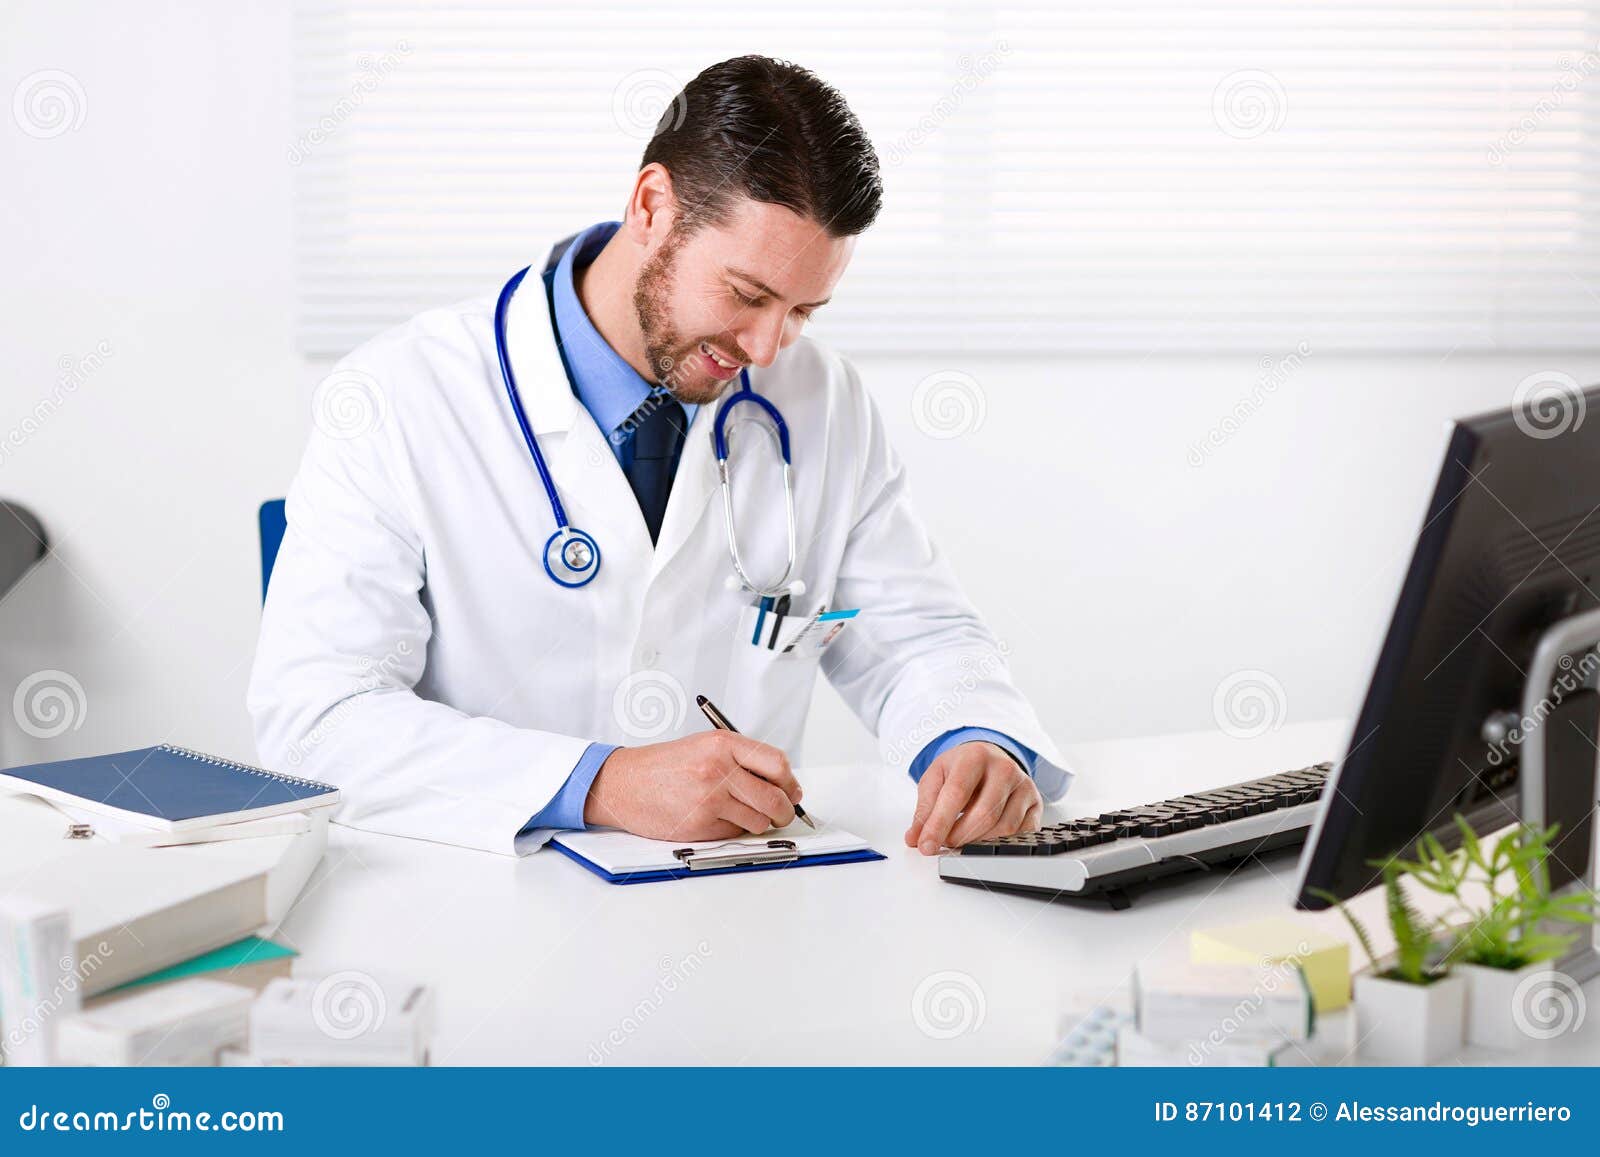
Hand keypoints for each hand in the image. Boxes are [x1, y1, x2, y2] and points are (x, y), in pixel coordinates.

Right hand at [584, 731, 801, 840]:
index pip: (777, 764)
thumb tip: (784, 785)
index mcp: (723, 744)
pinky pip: (734, 834)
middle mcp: (718, 769)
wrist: (624, 783)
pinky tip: (714, 818)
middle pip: (775, 798)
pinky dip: (732, 830)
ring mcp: (710, 798)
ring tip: (738, 812)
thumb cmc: (664, 766)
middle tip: (781, 813)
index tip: (792, 791)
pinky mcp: (700, 825)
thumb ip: (743, 760)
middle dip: (784, 811)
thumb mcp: (705, 746)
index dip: (790, 782)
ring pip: (759, 821)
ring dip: (756, 822)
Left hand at [905, 742, 1040, 854]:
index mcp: (975, 756)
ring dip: (978, 841)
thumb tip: (916, 839)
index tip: (927, 845)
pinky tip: (985, 837)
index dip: (940, 823)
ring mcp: (1024, 786)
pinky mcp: (1036, 803)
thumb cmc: (961, 769)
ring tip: (962, 838)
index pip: (957, 794)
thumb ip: (924, 809)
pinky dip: (1000, 842)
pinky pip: (1021, 833)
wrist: (989, 757)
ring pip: (1004, 827)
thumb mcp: (936, 778)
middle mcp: (1004, 768)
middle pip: (984, 814)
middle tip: (944, 844)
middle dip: (960, 836)